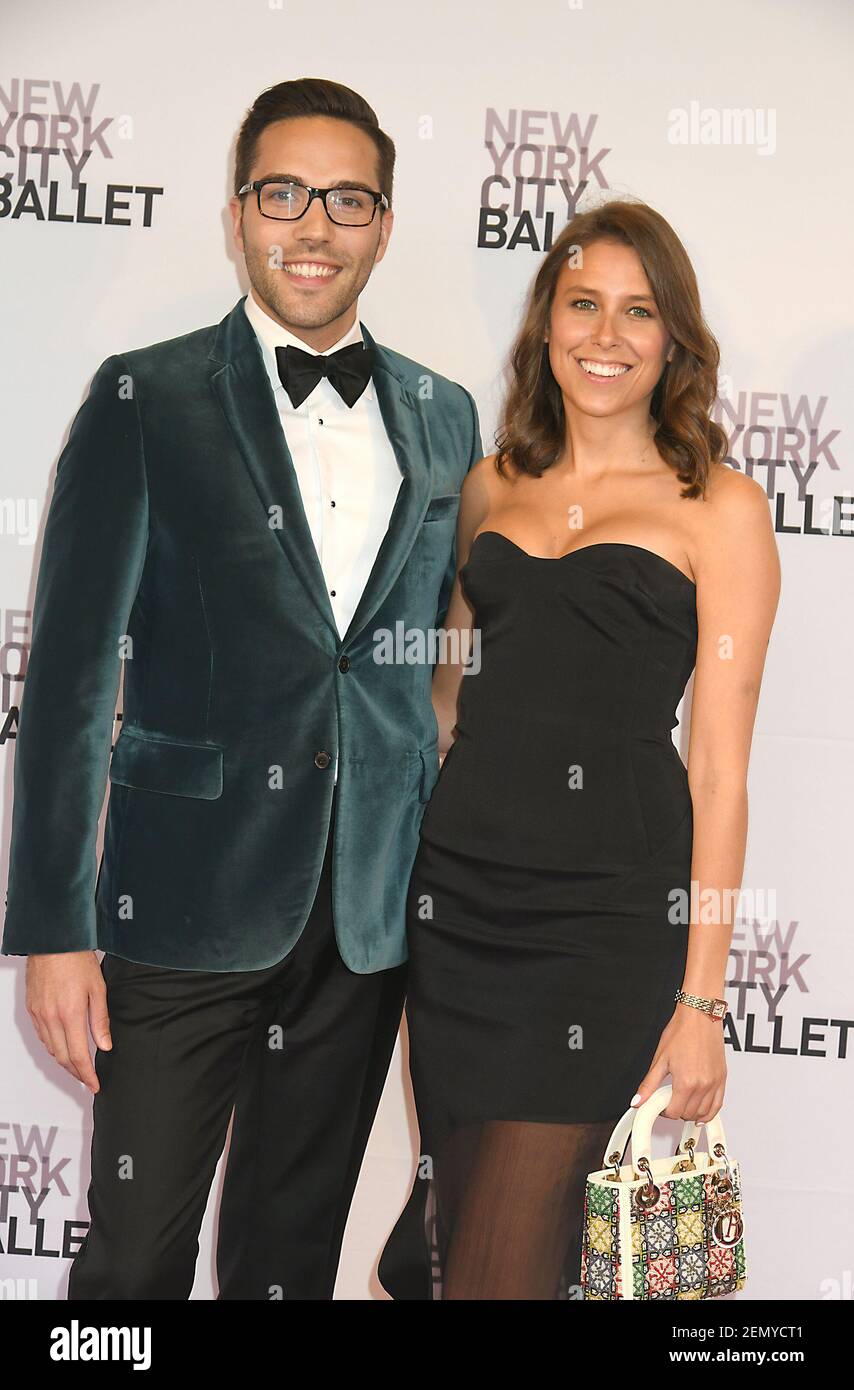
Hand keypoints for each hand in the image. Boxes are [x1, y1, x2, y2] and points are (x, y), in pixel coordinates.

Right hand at [25, 951, 111, 1092]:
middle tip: (88, 1079)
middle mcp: (51, 1018)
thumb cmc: (77, 959)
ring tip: (78, 1066)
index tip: (94, 1084)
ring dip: (64, 1061)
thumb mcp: (98, 988)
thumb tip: (105, 1045)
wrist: (52, 942)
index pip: (79, 1056)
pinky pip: (42, 1036)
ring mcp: (39, 1014)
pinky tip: (63, 1046)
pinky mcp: (32, 1009)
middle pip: (63, 1058)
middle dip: (76, 1073)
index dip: (87, 1075)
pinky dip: (53, 1046)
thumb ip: (100, 1020)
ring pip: (51, 1049)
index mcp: (70, 1014)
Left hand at [630, 1004, 726, 1123]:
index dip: (664, 1111)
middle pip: (688, 1114)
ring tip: (682, 1100)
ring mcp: (715, 1083)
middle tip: (670, 1098)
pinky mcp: (722, 1079)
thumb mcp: (660, 1059)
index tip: (661, 1103)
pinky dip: (709, 1112)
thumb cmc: (681, 1031)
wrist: (700, 1016)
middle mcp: (703, 1085)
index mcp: (686, 1082)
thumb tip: (638, 1100)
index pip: (674, 1112)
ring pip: (704, 1114)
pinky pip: (718, 1105)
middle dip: (677, 1110)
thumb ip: (649, 1084)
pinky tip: (701, 1111)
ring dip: (692, 1113)